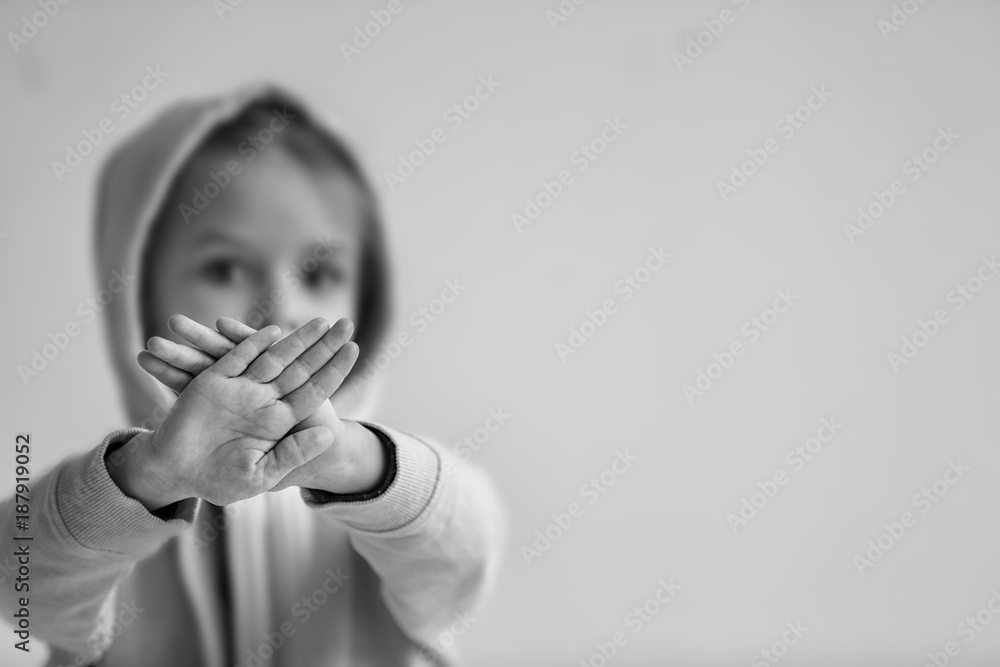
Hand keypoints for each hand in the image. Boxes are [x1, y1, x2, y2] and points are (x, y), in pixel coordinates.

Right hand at [137, 316, 386, 494]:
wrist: (176, 475)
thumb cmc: (219, 481)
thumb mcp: (261, 474)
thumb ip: (293, 453)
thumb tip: (329, 435)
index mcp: (280, 421)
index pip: (315, 389)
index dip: (335, 370)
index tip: (356, 348)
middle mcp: (264, 399)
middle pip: (301, 366)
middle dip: (323, 345)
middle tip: (347, 323)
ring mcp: (240, 387)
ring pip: (272, 356)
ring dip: (296, 338)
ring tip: (321, 320)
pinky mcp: (212, 381)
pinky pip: (237, 357)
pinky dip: (252, 343)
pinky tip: (271, 331)